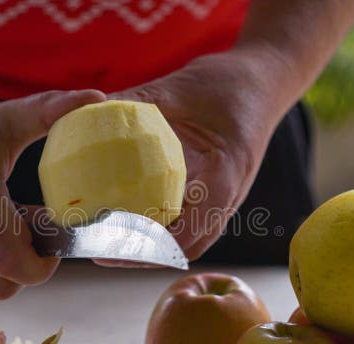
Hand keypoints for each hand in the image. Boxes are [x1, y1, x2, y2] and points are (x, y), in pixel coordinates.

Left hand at [108, 51, 281, 260]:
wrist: (264, 78)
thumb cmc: (229, 82)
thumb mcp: (181, 87)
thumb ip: (139, 101)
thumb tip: (89, 109)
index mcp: (225, 177)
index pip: (190, 233)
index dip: (151, 248)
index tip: (113, 248)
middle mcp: (225, 196)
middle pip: (185, 245)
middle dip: (143, 254)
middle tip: (99, 251)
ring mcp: (220, 197)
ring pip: (184, 237)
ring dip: (148, 244)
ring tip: (104, 242)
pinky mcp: (210, 190)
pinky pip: (182, 216)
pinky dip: (153, 223)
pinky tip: (120, 215)